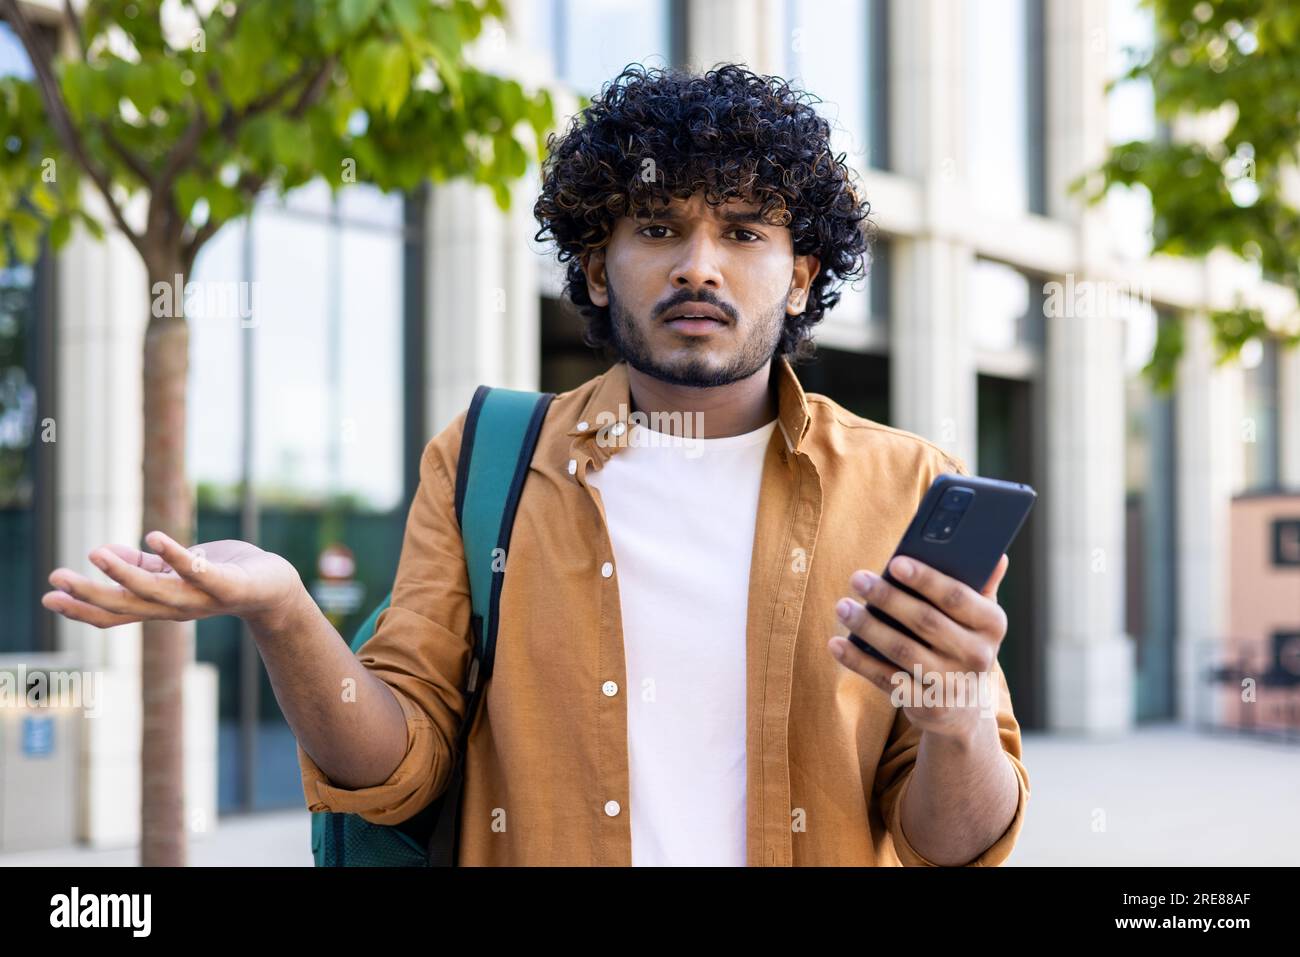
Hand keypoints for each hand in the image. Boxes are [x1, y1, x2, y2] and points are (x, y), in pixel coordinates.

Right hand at [42, 531, 304, 629]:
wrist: (275, 588)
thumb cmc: (223, 575)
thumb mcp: (177, 569)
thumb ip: (143, 566)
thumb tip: (100, 552)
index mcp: (161, 605)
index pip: (116, 612)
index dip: (82, 607)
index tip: (48, 596)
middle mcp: (176, 608)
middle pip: (127, 606)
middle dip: (90, 593)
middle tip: (56, 579)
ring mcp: (201, 599)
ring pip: (157, 592)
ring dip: (124, 573)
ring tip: (96, 554)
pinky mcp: (227, 585)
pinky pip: (198, 573)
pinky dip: (176, 557)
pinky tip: (153, 538)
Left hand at [827, 553, 1009, 741]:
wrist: (966, 710)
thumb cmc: (964, 645)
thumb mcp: (980, 618)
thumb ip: (982, 585)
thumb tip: (995, 554)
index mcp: (992, 625)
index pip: (957, 597)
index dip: (925, 579)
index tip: (895, 562)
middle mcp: (978, 656)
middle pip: (925, 621)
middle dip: (888, 598)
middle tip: (858, 578)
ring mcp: (951, 683)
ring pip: (902, 650)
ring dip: (868, 627)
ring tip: (843, 606)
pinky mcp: (926, 705)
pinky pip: (886, 679)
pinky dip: (858, 661)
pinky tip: (837, 644)